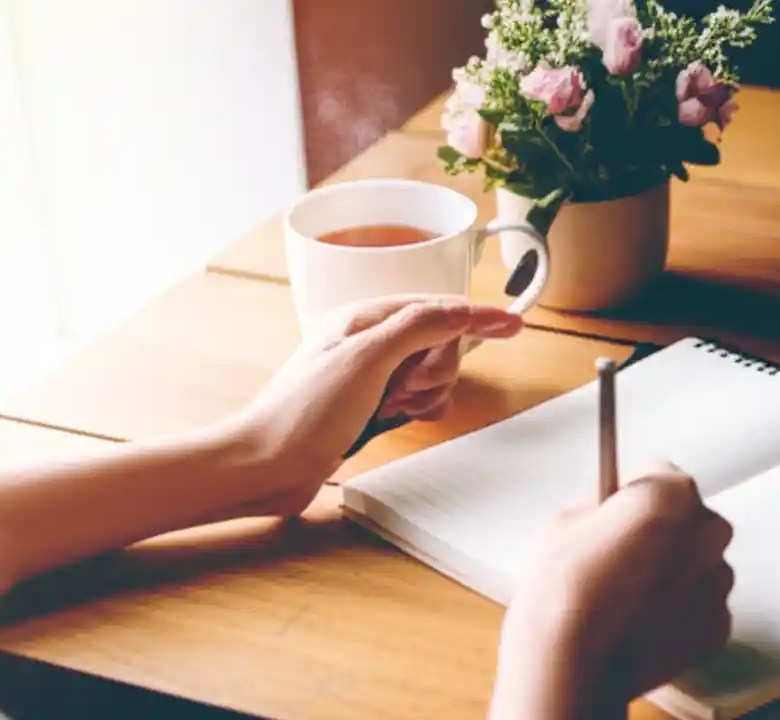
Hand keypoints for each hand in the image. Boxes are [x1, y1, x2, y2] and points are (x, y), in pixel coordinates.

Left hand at [229, 296, 522, 514]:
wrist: (264, 465)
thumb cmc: (302, 412)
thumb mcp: (366, 359)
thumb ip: (418, 327)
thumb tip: (462, 308)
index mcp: (367, 318)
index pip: (439, 308)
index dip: (476, 319)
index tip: (515, 325)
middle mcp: (371, 341)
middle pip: (441, 344)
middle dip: (435, 370)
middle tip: (400, 390)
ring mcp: (372, 374)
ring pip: (433, 375)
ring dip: (424, 394)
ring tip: (388, 408)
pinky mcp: (372, 405)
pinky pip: (418, 400)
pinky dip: (417, 410)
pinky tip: (394, 421)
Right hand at [491, 465, 733, 719]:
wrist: (572, 665)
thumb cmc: (564, 596)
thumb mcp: (566, 520)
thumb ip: (602, 505)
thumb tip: (610, 511)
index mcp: (671, 495)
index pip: (658, 472)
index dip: (630, 491)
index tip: (617, 508)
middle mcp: (705, 533)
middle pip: (687, 516)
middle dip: (659, 529)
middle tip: (619, 553)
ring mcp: (716, 582)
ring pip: (696, 561)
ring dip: (671, 569)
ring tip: (626, 592)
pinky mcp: (716, 626)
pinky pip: (700, 604)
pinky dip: (678, 609)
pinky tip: (640, 618)